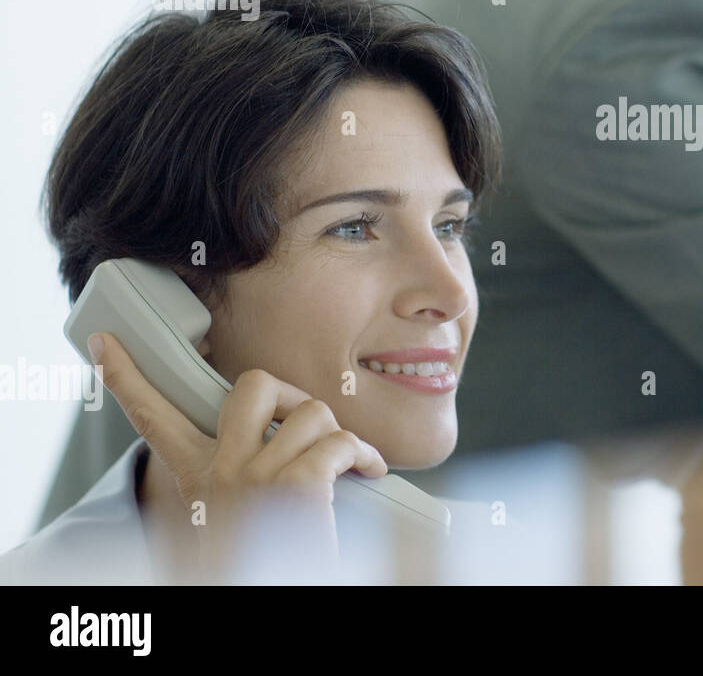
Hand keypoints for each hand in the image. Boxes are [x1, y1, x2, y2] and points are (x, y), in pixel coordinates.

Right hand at [89, 330, 386, 581]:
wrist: (265, 590)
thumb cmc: (258, 560)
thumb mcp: (224, 515)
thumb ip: (229, 475)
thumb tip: (264, 440)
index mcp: (196, 478)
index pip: (153, 418)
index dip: (127, 378)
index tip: (106, 342)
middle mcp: (221, 472)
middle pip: (252, 386)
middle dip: (288, 393)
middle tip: (302, 423)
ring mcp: (258, 477)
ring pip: (311, 412)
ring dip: (335, 433)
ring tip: (342, 463)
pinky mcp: (298, 487)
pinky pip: (341, 442)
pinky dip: (365, 454)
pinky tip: (367, 471)